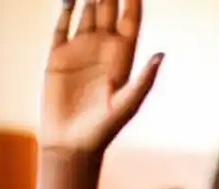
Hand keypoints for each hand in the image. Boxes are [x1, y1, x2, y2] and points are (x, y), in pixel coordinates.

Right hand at [40, 0, 163, 153]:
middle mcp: (102, 48)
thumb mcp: (127, 105)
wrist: (70, 145)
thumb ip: (144, 80)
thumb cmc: (103, 130)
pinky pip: (61, 25)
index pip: (130, 18)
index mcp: (123, 56)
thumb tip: (161, 55)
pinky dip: (65, 8)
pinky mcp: (57, 56)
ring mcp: (79, 49)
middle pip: (108, 7)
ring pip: (85, 10)